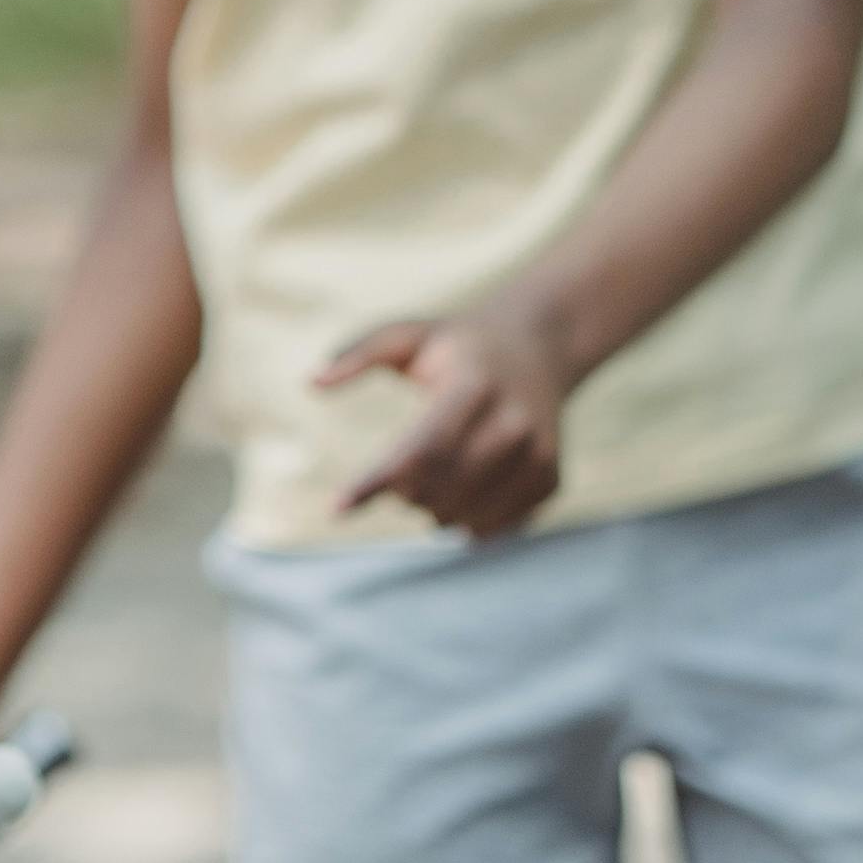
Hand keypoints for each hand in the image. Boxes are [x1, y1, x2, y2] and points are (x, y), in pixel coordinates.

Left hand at [317, 295, 570, 538]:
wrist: (539, 347)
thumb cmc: (456, 346)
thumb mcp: (409, 335)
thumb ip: (359, 352)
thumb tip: (311, 381)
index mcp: (475, 383)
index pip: (421, 448)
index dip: (376, 482)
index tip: (337, 509)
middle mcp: (514, 420)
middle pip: (439, 487)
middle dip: (402, 492)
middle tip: (396, 476)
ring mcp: (539, 452)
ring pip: (464, 514)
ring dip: (429, 511)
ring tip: (427, 482)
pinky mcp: (551, 477)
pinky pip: (494, 528)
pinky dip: (464, 523)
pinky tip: (458, 495)